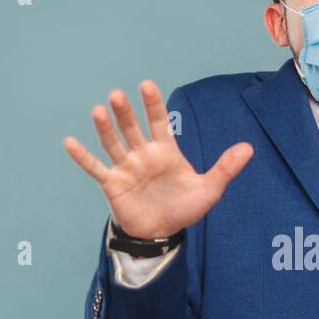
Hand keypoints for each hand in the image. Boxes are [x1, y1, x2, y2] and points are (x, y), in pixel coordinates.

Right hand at [62, 80, 253, 238]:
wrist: (162, 234)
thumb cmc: (184, 208)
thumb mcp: (209, 189)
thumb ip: (225, 168)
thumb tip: (249, 148)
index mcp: (165, 151)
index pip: (157, 122)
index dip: (152, 104)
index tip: (147, 85)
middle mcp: (143, 155)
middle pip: (132, 128)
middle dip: (125, 113)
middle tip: (118, 95)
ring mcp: (126, 168)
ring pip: (113, 143)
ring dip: (105, 128)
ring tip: (97, 111)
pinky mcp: (113, 184)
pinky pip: (95, 168)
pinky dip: (82, 156)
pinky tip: (69, 141)